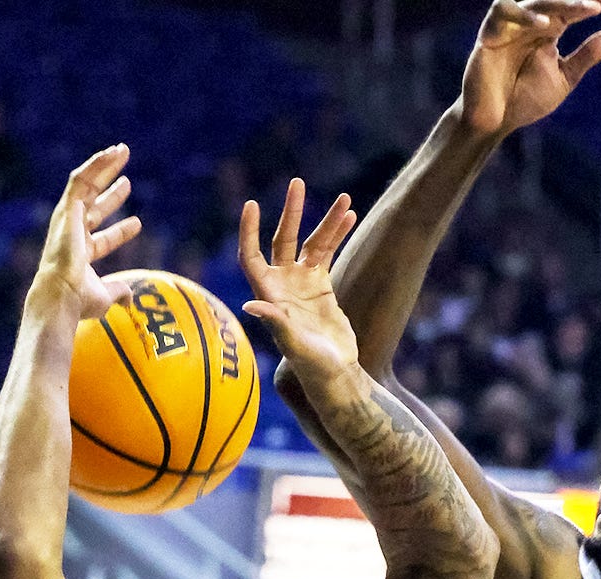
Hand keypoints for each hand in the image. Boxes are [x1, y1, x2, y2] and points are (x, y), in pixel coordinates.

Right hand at [32, 145, 141, 322]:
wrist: (62, 293)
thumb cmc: (79, 299)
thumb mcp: (105, 296)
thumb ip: (119, 293)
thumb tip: (130, 300)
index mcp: (80, 254)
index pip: (103, 239)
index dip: (121, 232)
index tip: (138, 224)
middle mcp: (73, 234)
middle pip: (94, 206)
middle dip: (110, 192)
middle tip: (127, 181)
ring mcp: (69, 219)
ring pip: (87, 185)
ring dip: (104, 168)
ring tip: (122, 151)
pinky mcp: (67, 208)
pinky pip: (80, 179)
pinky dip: (95, 165)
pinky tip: (110, 153)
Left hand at [238, 181, 358, 383]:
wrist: (334, 373)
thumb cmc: (311, 366)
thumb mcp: (293, 345)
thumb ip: (275, 323)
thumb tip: (250, 306)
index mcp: (268, 295)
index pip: (251, 256)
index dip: (249, 232)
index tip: (253, 205)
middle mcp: (281, 284)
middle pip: (282, 240)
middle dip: (291, 212)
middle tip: (297, 183)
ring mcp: (301, 282)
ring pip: (311, 242)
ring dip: (326, 221)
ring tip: (345, 198)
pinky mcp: (320, 284)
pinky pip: (327, 252)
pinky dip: (338, 234)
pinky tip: (350, 215)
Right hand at [457, 0, 600, 139]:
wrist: (493, 122)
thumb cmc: (524, 100)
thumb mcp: (564, 78)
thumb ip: (587, 55)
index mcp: (549, 28)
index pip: (576, 8)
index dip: (600, 1)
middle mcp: (531, 21)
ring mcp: (510, 24)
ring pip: (536, 1)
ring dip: (563, 2)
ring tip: (589, 9)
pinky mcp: (490, 32)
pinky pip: (505, 12)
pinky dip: (525, 15)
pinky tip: (546, 24)